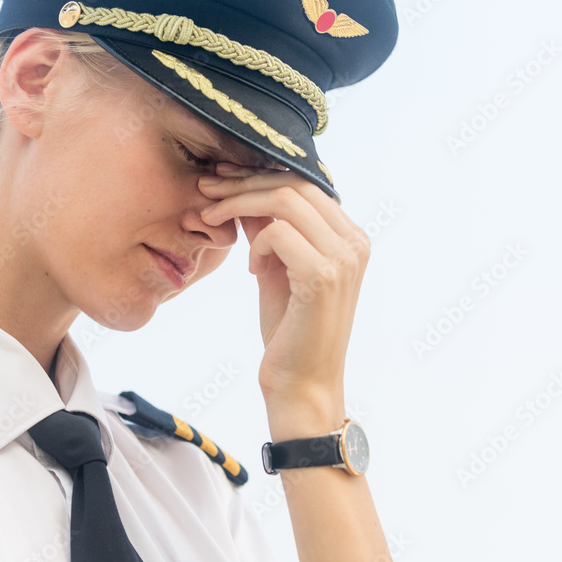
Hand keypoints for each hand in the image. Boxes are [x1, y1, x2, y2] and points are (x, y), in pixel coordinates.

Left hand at [198, 162, 370, 430]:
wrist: (302, 386)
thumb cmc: (289, 332)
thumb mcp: (276, 270)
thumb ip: (267, 231)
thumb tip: (242, 194)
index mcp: (351, 238)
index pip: (305, 184)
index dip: (259, 174)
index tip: (221, 180)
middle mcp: (355, 242)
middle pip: (295, 184)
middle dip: (243, 182)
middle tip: (206, 189)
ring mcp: (343, 258)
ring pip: (285, 200)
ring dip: (238, 203)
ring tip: (211, 218)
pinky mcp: (323, 276)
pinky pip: (277, 232)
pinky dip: (255, 244)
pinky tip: (251, 270)